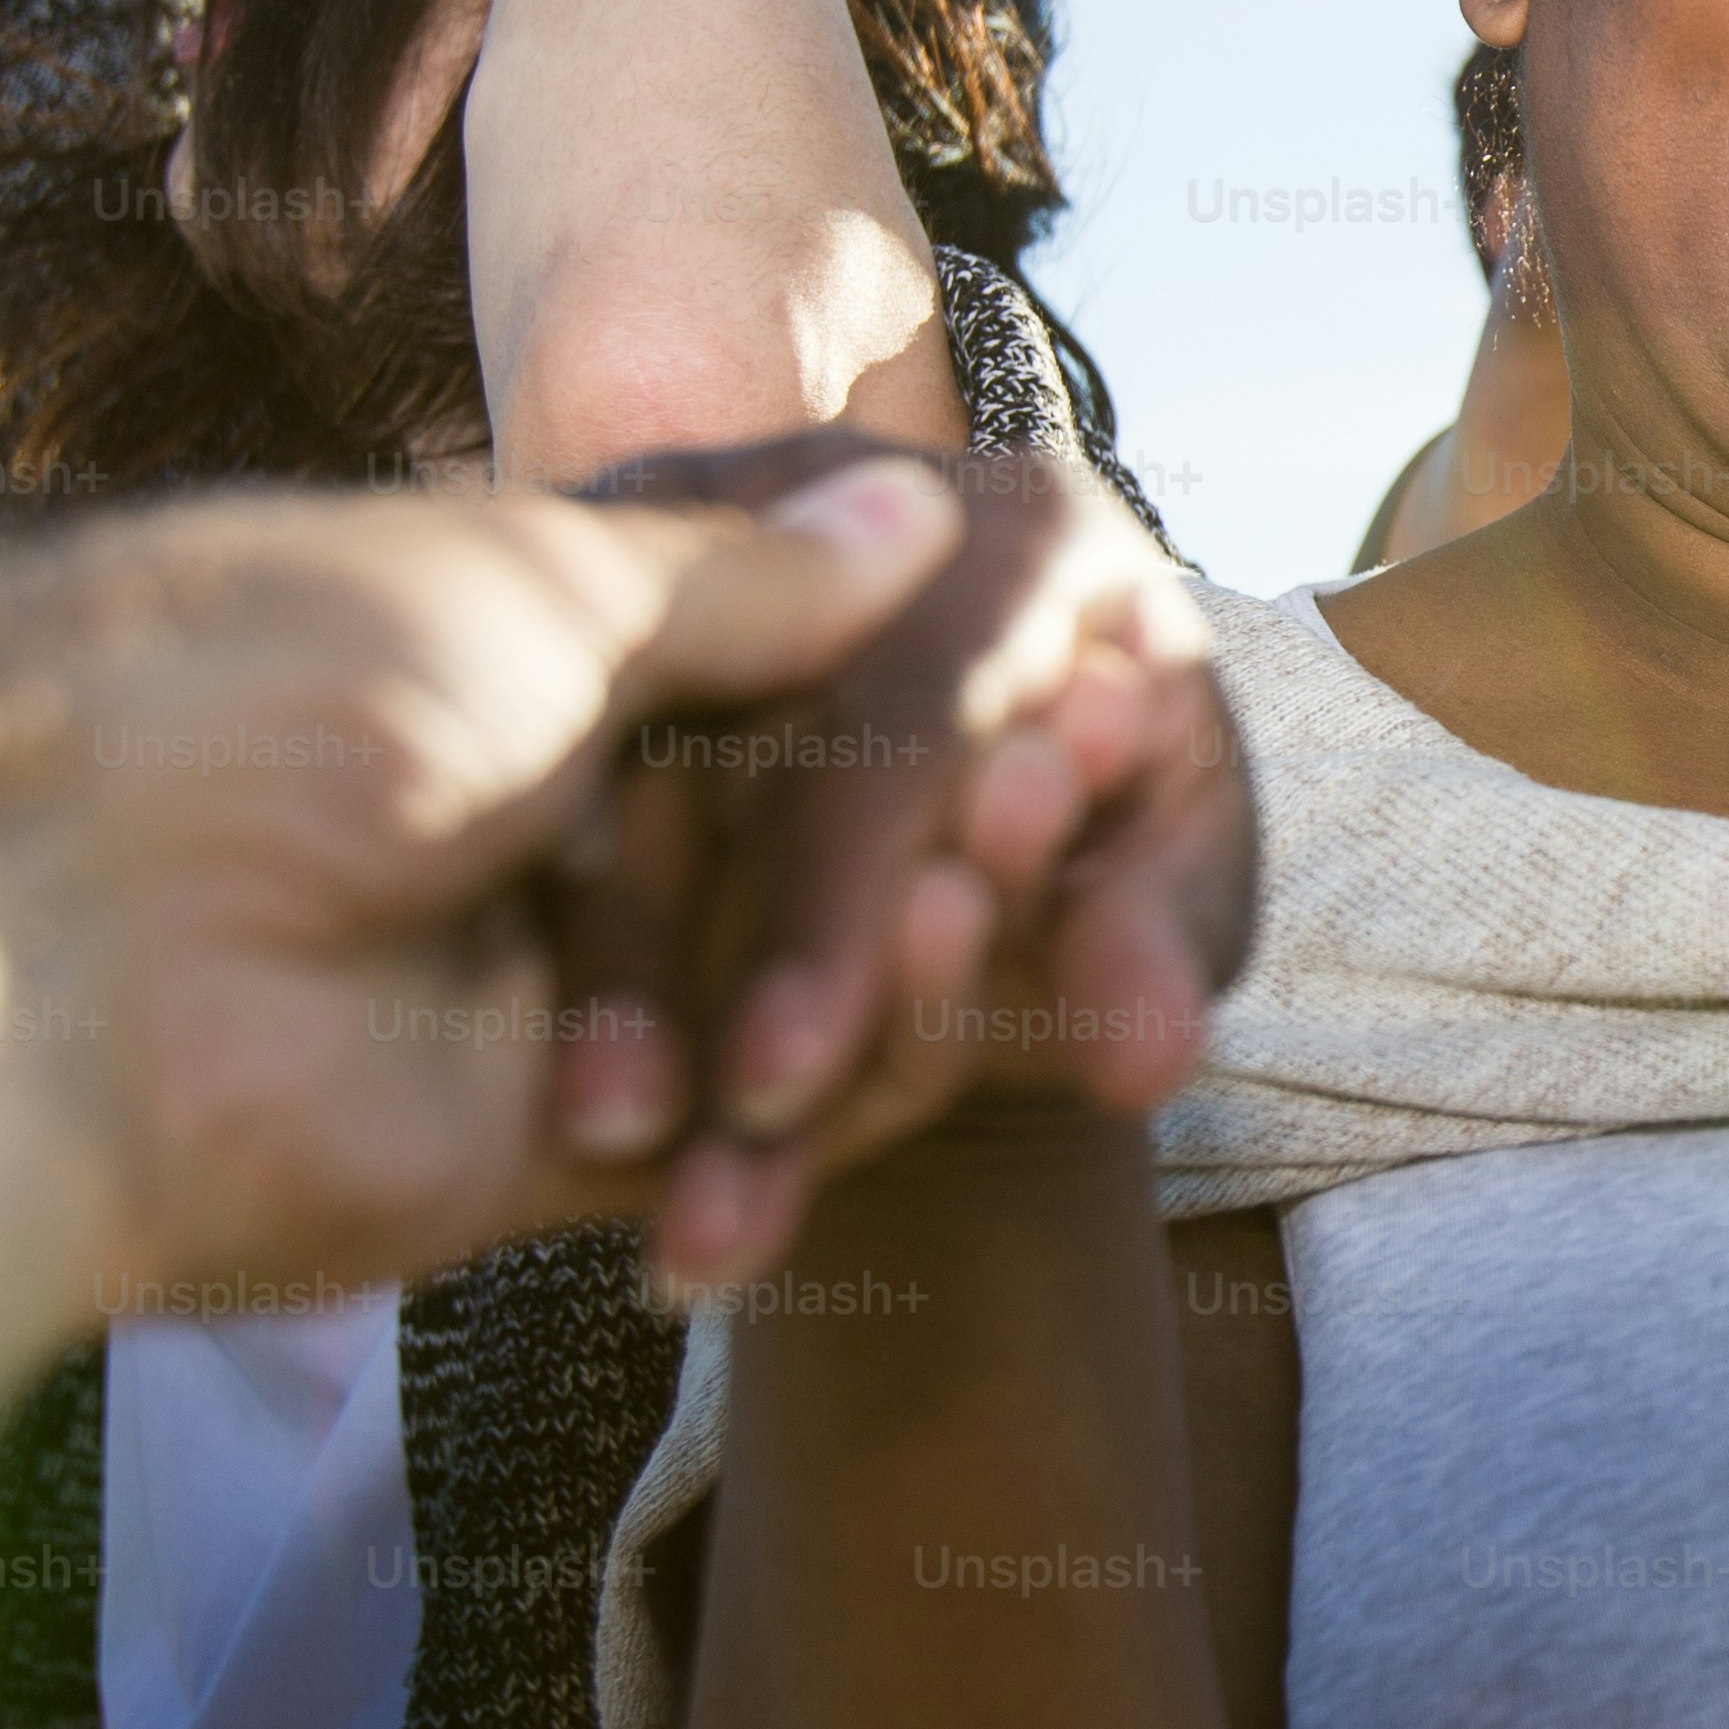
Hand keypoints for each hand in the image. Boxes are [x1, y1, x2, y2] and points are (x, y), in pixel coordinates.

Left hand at [0, 460, 1001, 1296]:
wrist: (56, 946)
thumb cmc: (254, 697)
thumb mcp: (527, 582)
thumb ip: (734, 584)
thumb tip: (906, 508)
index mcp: (501, 660)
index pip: (764, 672)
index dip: (915, 674)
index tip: (1053, 657)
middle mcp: (530, 827)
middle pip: (808, 832)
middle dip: (951, 811)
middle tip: (1091, 759)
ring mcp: (544, 995)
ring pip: (803, 977)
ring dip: (931, 927)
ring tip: (1026, 853)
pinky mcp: (551, 1153)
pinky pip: (754, 1114)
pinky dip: (873, 1054)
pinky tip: (966, 966)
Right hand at [558, 435, 1252, 1282]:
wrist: (1029, 792)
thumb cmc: (1123, 829)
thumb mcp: (1168, 891)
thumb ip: (1154, 951)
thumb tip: (1145, 1056)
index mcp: (1022, 534)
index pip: (907, 714)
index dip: (838, 910)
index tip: (782, 1089)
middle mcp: (850, 503)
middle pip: (743, 761)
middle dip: (710, 994)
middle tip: (693, 1193)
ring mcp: (707, 548)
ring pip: (626, 799)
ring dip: (625, 1024)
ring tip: (659, 1225)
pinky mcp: (613, 624)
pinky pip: (560, 802)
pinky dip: (580, 983)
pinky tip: (587, 1151)